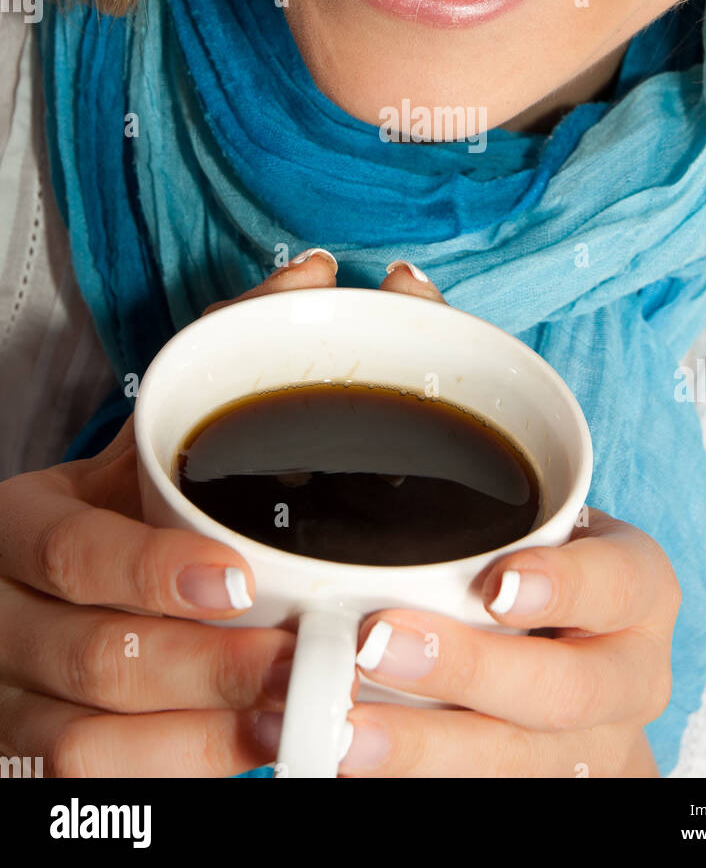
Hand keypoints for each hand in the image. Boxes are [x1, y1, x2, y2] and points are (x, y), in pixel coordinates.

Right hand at [0, 249, 360, 776]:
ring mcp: (12, 698)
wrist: (23, 600)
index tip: (238, 581)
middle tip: (303, 663)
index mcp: (21, 526)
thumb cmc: (98, 517)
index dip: (152, 572)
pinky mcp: (34, 761)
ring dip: (199, 738)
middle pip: (94, 655)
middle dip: (207, 668)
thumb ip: (218, 361)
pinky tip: (245, 761)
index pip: (72, 554)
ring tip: (292, 719)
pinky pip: (96, 789)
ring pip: (91, 741)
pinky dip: (176, 778)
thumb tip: (316, 275)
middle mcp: (4, 615)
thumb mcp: (139, 450)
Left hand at [340, 502, 679, 777]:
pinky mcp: (549, 784)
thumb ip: (492, 526)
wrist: (590, 658)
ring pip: (518, 759)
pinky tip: (347, 756)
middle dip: (466, 670)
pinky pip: (482, 789)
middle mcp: (631, 677)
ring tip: (347, 729)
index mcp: (641, 593)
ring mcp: (595, 745)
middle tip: (376, 643)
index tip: (496, 586)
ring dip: (424, 746)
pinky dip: (410, 776)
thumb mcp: (548, 530)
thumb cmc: (551, 569)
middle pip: (563, 689)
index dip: (562, 586)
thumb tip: (360, 528)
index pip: (618, 584)